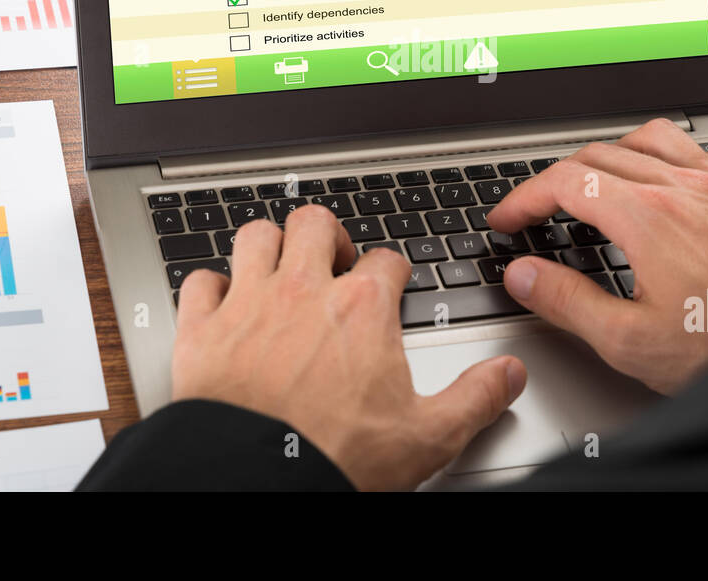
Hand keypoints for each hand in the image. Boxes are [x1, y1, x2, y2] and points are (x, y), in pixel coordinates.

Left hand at [170, 204, 526, 489]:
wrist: (257, 483)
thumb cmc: (335, 458)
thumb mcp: (427, 436)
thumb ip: (475, 397)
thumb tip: (508, 375)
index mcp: (363, 308)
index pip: (387, 259)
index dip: (393, 271)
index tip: (391, 286)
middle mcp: (304, 292)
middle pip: (316, 224)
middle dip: (328, 235)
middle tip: (334, 262)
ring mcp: (249, 304)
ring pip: (255, 236)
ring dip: (268, 245)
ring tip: (280, 266)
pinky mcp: (202, 330)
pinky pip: (199, 281)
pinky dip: (211, 286)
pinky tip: (223, 302)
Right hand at [487, 118, 707, 393]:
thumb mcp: (631, 341)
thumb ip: (567, 302)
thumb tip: (524, 276)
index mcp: (646, 217)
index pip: (564, 182)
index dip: (523, 198)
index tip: (507, 220)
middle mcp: (681, 187)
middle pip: (597, 155)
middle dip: (554, 179)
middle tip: (535, 210)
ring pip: (646, 138)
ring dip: (606, 154)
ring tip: (590, 182)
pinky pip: (694, 147)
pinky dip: (660, 153)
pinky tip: (661, 177)